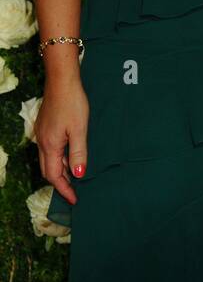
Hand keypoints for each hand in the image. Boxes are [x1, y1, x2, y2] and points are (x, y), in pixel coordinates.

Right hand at [35, 79, 89, 206]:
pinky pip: (50, 150)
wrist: (61, 81)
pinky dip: (59, 158)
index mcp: (50, 146)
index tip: (74, 200)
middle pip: (49, 171)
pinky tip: (71, 155)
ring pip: (49, 160)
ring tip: (76, 176)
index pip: (54, 176)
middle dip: (61, 183)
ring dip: (61, 170)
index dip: (64, 190)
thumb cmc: (72, 103)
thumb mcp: (79, 130)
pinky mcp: (45, 127)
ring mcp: (42, 134)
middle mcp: (42, 142)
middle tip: (75, 192)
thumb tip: (79, 175)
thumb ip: (79, 153)